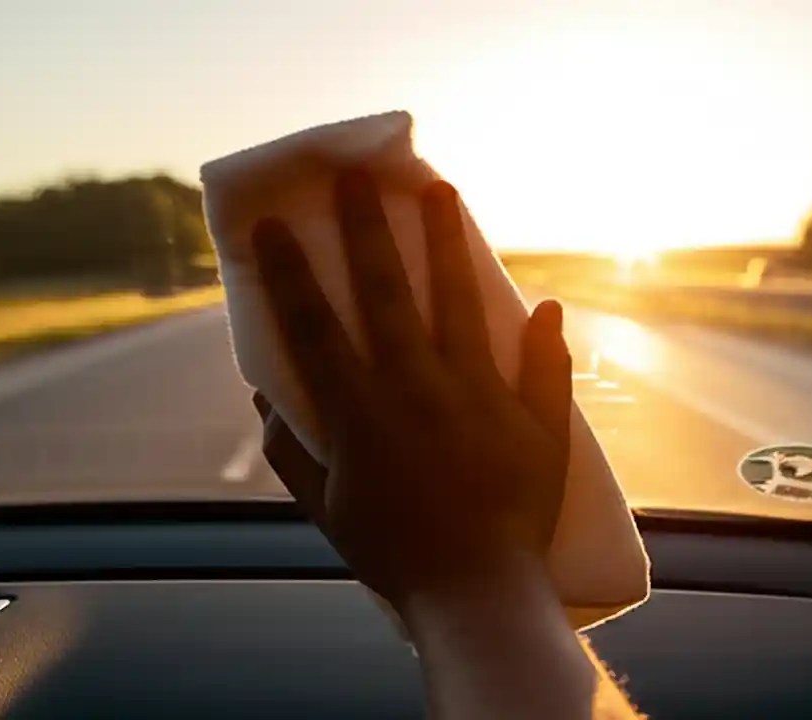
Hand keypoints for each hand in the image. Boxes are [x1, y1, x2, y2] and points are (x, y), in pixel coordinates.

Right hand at [250, 169, 571, 612]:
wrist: (476, 593)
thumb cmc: (392, 554)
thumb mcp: (325, 508)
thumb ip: (289, 450)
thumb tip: (265, 393)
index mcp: (359, 410)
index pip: (314, 324)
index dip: (289, 271)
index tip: (273, 223)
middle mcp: (415, 387)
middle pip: (387, 291)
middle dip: (367, 229)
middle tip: (359, 177)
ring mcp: (478, 396)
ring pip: (461, 302)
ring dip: (448, 244)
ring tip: (443, 193)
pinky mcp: (531, 418)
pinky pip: (542, 368)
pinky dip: (546, 338)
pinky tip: (545, 304)